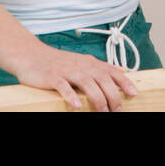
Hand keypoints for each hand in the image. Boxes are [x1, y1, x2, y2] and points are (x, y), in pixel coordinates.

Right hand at [11, 42, 138, 111]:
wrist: (31, 55)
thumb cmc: (58, 62)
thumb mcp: (82, 61)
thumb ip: (101, 67)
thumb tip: (121, 70)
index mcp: (89, 63)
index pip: (111, 71)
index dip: (123, 82)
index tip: (133, 93)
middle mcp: (81, 65)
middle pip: (101, 78)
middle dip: (112, 94)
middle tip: (117, 109)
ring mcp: (67, 71)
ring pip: (86, 83)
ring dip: (96, 97)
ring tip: (102, 110)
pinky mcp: (52, 77)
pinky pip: (63, 86)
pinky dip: (71, 96)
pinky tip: (77, 106)